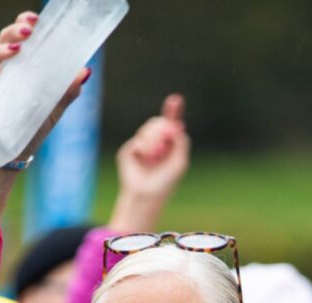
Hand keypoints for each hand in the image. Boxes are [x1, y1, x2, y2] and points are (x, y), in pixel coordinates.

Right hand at [0, 13, 90, 162]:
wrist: (11, 155)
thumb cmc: (31, 127)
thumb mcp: (53, 109)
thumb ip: (67, 91)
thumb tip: (85, 71)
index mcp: (20, 66)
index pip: (19, 38)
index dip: (23, 24)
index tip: (36, 19)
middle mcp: (2, 69)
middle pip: (4, 42)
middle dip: (14, 33)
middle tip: (28, 31)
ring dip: (1, 51)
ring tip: (15, 51)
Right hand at [114, 94, 190, 227]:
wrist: (147, 194)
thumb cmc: (166, 182)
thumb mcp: (180, 162)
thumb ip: (181, 142)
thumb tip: (176, 125)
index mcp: (169, 144)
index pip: (171, 123)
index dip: (173, 111)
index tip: (176, 99)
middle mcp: (155, 142)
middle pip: (159, 122)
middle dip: (163, 131)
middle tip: (165, 146)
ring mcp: (141, 145)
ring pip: (148, 129)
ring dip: (155, 142)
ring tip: (155, 158)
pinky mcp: (129, 150)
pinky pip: (139, 140)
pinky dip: (145, 149)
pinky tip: (145, 160)